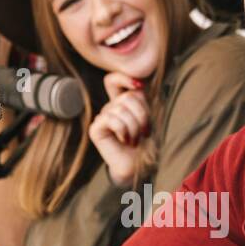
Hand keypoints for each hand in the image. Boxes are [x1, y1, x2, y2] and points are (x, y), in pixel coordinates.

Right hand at [88, 71, 149, 186]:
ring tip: (136, 140)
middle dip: (142, 115)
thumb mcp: (148, 118)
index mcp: (122, 102)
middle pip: (127, 97)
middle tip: (144, 132)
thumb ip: (141, 100)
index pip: (113, 80)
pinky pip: (111, 119)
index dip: (123, 78)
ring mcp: (102, 117)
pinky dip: (123, 131)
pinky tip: (125, 141)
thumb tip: (139, 86)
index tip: (140, 86)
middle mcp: (111, 108)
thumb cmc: (147, 144)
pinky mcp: (96, 129)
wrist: (139, 167)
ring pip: (120, 109)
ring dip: (134, 127)